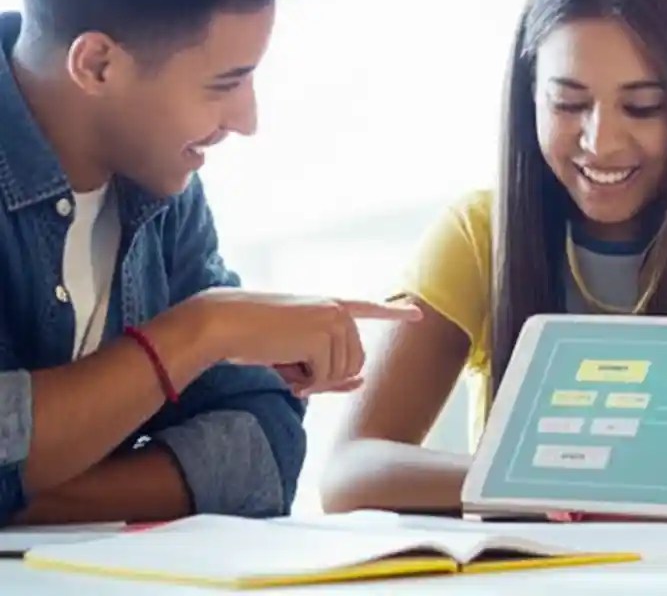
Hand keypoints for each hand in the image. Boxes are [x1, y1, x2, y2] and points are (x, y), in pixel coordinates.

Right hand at [163, 289, 421, 395]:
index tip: (417, 314)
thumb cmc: (255, 337)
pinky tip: (283, 365)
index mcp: (331, 306)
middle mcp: (338, 311)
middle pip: (355, 362)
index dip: (394, 313)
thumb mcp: (298, 354)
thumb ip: (331, 368)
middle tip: (294, 370)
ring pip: (341, 373)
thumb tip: (361, 383)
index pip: (369, 308)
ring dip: (312, 379)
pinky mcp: (323, 337)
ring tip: (284, 360)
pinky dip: (304, 382)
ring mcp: (334, 322)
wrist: (225, 322)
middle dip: (327, 376)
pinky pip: (325, 378)